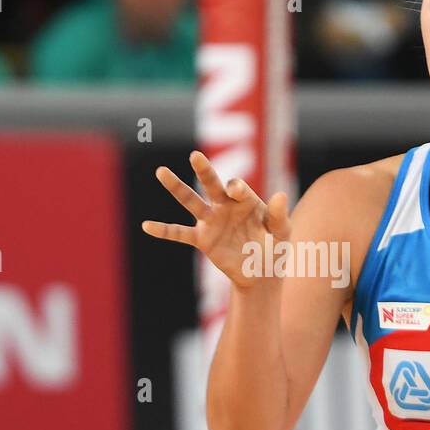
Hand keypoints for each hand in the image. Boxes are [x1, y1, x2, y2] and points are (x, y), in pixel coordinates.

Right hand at [142, 149, 290, 290]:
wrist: (262, 273)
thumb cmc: (274, 247)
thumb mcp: (282, 232)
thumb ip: (279, 215)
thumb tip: (281, 195)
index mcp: (245, 200)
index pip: (237, 188)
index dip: (236, 188)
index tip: (234, 191)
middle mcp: (225, 206)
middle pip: (212, 184)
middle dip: (204, 170)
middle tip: (195, 156)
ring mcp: (211, 221)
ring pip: (191, 201)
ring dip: (177, 187)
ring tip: (161, 172)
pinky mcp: (203, 240)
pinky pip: (180, 234)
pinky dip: (164, 230)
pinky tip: (146, 226)